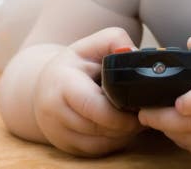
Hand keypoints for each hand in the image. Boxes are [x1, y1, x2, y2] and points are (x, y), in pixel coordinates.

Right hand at [32, 27, 145, 156]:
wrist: (46, 85)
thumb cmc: (76, 63)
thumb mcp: (93, 44)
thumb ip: (115, 40)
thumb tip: (135, 54)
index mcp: (62, 83)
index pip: (91, 104)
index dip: (118, 111)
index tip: (139, 107)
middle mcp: (53, 110)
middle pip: (96, 127)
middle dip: (125, 124)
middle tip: (144, 113)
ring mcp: (56, 131)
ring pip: (97, 143)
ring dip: (122, 134)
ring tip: (137, 119)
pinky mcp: (64, 145)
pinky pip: (94, 150)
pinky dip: (113, 142)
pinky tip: (124, 128)